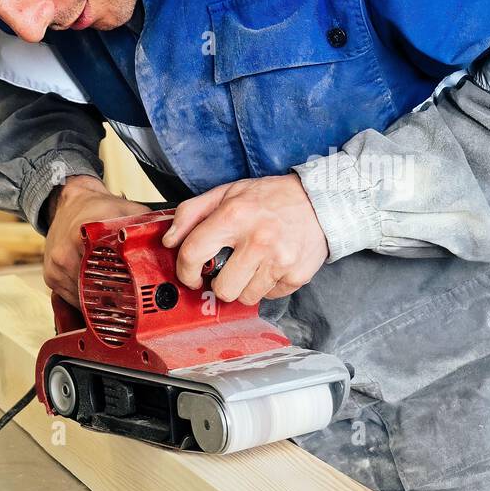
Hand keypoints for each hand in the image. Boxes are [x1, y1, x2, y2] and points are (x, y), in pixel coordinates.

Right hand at [43, 175, 148, 305]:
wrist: (69, 203)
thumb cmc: (99, 207)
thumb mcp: (126, 210)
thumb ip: (145, 226)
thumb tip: (170, 243)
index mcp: (80, 237)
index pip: (103, 273)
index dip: (122, 289)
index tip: (137, 300)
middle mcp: (63, 254)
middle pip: (92, 291)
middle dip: (114, 301)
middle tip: (134, 310)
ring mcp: (54, 268)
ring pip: (81, 299)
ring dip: (100, 304)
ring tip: (120, 307)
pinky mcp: (51, 277)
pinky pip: (72, 298)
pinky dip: (88, 301)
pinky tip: (102, 300)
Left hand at [162, 174, 327, 304]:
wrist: (320, 201)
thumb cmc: (271, 198)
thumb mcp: (228, 192)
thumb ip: (192, 212)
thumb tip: (168, 239)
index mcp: (235, 216)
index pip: (194, 253)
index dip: (185, 270)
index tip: (191, 275)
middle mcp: (258, 240)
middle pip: (223, 288)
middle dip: (221, 283)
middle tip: (229, 269)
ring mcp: (280, 261)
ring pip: (246, 298)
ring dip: (245, 286)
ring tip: (254, 265)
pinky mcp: (297, 276)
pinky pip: (269, 296)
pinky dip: (267, 286)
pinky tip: (273, 266)